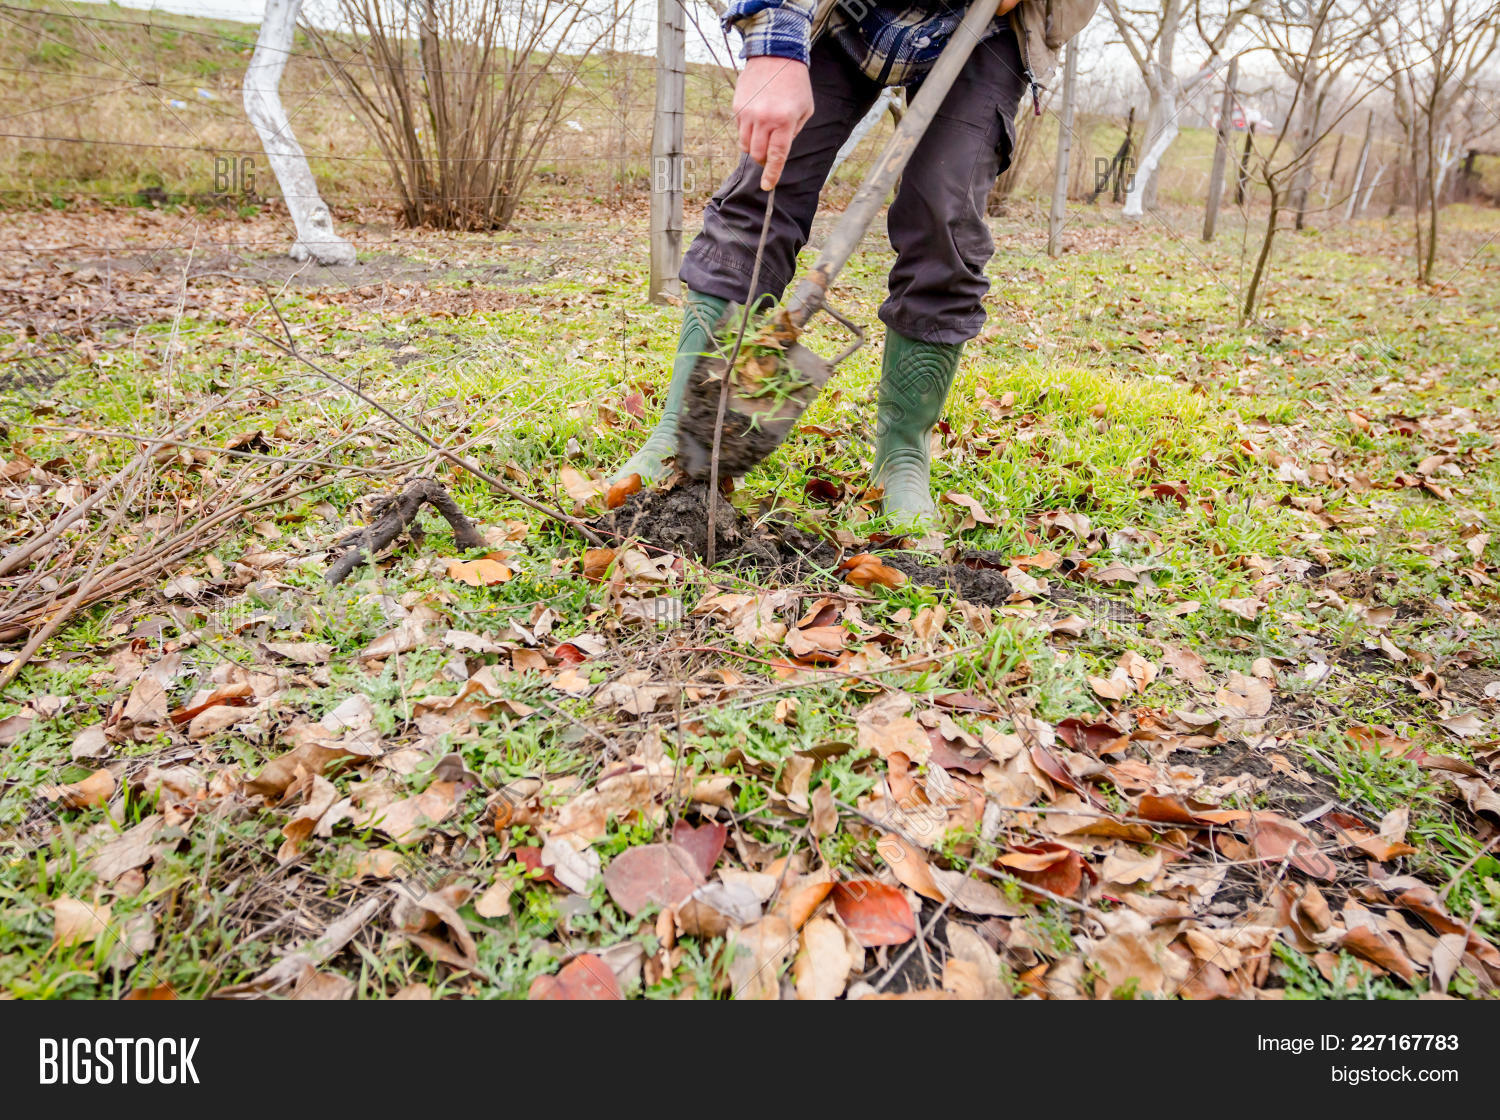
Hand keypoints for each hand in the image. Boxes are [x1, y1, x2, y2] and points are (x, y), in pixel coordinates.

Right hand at [733, 56, 813, 190]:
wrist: (776, 55)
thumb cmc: (795, 84)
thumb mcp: (805, 109)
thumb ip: (793, 132)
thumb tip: (780, 150)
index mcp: (784, 121)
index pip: (776, 156)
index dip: (771, 175)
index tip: (766, 187)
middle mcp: (764, 119)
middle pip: (757, 154)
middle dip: (763, 160)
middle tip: (769, 155)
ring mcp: (748, 113)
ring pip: (745, 145)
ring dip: (754, 147)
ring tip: (762, 136)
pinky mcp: (738, 107)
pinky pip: (740, 130)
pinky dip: (747, 132)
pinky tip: (757, 118)